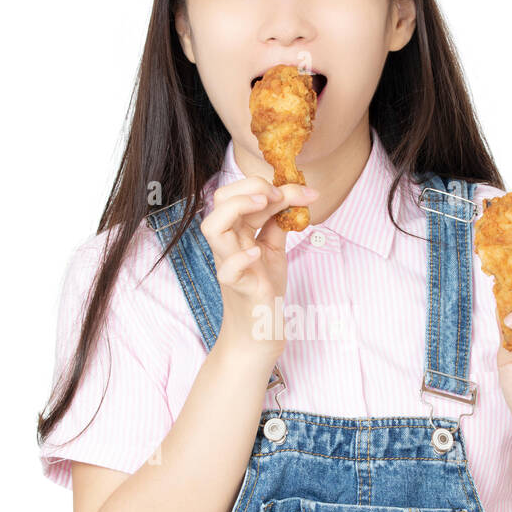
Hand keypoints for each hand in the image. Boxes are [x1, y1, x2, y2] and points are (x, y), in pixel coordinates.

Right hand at [199, 175, 318, 358]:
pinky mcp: (238, 287)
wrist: (261, 327)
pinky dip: (241, 257)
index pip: (236, 194)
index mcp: (235, 231)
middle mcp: (228, 244)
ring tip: (263, 204)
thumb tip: (298, 193)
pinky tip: (258, 253)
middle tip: (276, 194)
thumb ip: (280, 220)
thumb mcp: (274, 246)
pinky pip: (228, 270)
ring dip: (237, 208)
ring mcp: (229, 264)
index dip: (261, 184)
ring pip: (212, 228)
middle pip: (219, 201)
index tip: (293, 189)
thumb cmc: (264, 285)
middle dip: (248, 188)